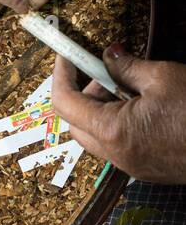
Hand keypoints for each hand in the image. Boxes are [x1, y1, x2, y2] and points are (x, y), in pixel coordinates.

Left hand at [53, 47, 185, 182]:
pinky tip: (141, 107)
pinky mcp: (144, 169)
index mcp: (113, 131)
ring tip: (127, 88)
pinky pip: (116, 147)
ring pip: (94, 138)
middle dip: (80, 94)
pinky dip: (116, 125)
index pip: (64, 103)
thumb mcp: (164, 77)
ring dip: (99, 111)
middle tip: (101, 73)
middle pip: (74, 124)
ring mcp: (130, 166)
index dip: (61, 75)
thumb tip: (109, 55)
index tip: (66, 57)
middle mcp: (116, 155)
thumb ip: (127, 66)